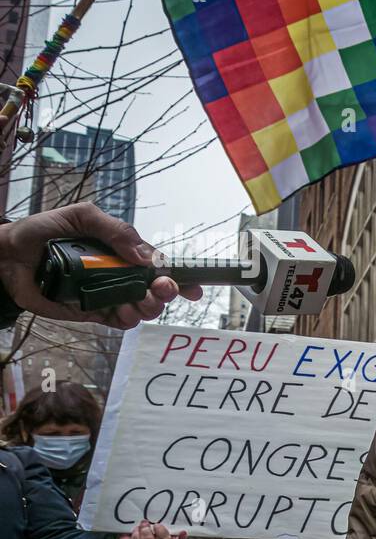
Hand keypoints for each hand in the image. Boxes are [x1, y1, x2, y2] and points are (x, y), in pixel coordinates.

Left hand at [0, 202, 201, 328]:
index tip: (194, 285)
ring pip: (144, 308)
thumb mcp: (81, 217)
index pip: (159, 265)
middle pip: (157, 290)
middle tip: (163, 288)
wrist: (8, 255)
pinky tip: (126, 311)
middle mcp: (120, 274)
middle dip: (167, 292)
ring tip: (142, 301)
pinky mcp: (93, 313)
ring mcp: (108, 294)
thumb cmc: (41, 232)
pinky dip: (129, 318)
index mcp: (123, 252)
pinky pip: (120, 321)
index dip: (180, 276)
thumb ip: (114, 230)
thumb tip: (146, 255)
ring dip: (151, 307)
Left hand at [117, 519, 185, 538]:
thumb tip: (170, 517)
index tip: (183, 532)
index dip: (180, 537)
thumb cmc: (142, 530)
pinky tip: (135, 532)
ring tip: (141, 525)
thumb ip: (161, 521)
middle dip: (158, 530)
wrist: (126, 538)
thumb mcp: (152, 524)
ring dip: (143, 531)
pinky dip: (135, 535)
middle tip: (151, 524)